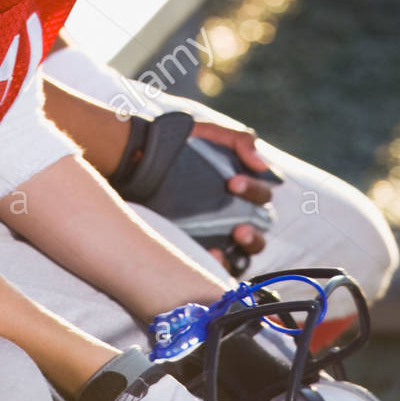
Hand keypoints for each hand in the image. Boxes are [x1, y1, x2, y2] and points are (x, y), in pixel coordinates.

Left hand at [190, 121, 278, 259]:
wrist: (137, 161)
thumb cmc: (177, 146)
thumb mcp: (206, 134)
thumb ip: (237, 140)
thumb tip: (259, 164)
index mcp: (242, 187)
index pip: (262, 194)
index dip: (253, 189)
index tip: (232, 183)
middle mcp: (236, 213)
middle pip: (260, 228)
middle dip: (254, 231)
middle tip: (238, 228)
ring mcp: (220, 234)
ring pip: (246, 252)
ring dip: (245, 250)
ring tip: (231, 244)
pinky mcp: (201, 249)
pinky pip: (222, 266)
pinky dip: (222, 265)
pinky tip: (212, 256)